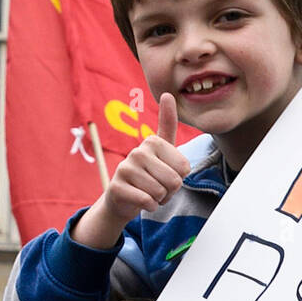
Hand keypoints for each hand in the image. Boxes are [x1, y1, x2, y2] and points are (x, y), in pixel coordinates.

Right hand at [75, 94, 190, 246]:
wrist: (123, 198)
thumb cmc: (149, 174)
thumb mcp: (163, 151)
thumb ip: (167, 124)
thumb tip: (167, 93)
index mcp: (153, 142)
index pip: (185, 168)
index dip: (180, 179)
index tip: (167, 175)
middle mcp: (138, 151)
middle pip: (174, 181)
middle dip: (170, 191)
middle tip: (158, 187)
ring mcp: (125, 169)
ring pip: (160, 193)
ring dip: (159, 200)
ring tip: (148, 193)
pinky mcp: (117, 187)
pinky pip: (147, 202)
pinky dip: (149, 207)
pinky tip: (141, 201)